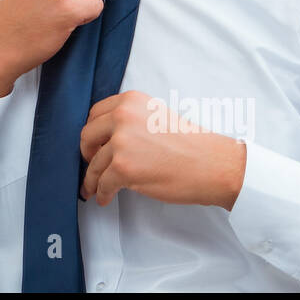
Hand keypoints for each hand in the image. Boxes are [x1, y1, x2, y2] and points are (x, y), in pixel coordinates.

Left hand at [78, 90, 245, 209]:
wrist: (212, 164)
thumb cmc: (191, 144)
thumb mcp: (156, 115)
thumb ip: (131, 119)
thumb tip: (107, 137)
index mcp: (130, 101)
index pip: (95, 113)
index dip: (93, 131)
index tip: (92, 142)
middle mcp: (122, 117)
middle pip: (87, 135)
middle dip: (86, 152)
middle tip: (90, 163)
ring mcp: (121, 142)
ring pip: (94, 163)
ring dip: (92, 179)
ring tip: (93, 188)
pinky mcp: (123, 168)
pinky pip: (103, 183)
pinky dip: (102, 193)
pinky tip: (105, 197)